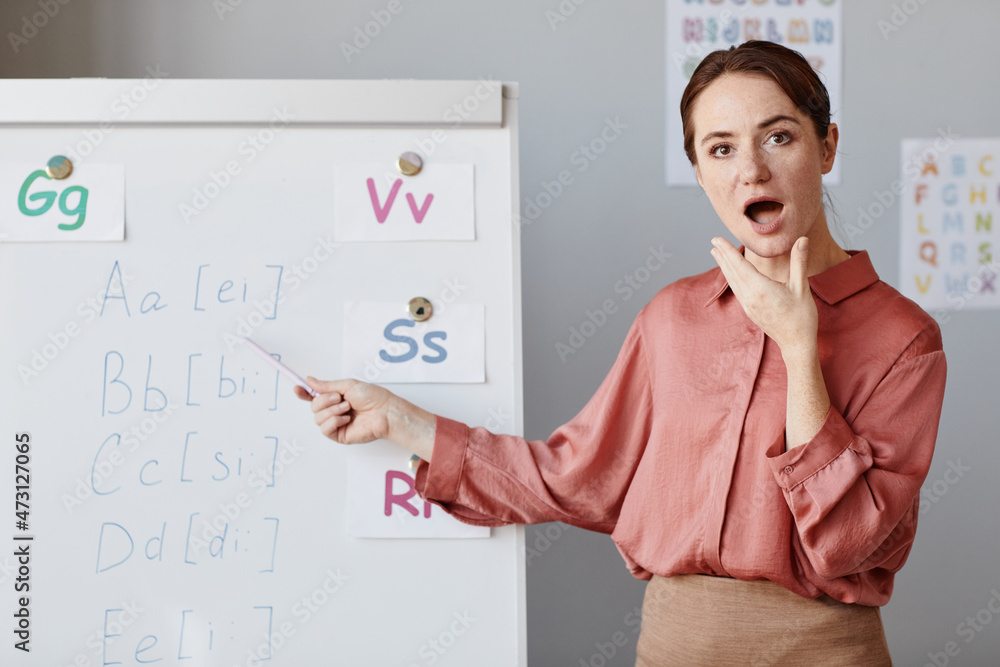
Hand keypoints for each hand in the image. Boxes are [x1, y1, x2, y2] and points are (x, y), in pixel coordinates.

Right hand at [294, 377, 391, 444]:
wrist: (384, 412)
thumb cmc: (372, 397)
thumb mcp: (347, 385)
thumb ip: (326, 385)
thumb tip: (310, 380)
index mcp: (336, 397)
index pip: (314, 396)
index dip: (304, 393)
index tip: (297, 388)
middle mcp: (334, 410)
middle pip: (313, 407)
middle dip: (324, 400)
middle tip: (340, 398)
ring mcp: (336, 423)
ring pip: (317, 418)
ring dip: (332, 410)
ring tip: (347, 408)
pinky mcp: (339, 435)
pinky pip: (324, 429)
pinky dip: (334, 421)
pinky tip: (346, 419)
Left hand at [709, 236, 817, 355]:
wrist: (796, 344)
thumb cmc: (802, 316)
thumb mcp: (801, 287)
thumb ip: (798, 262)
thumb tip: (802, 238)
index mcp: (761, 289)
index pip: (740, 265)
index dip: (728, 251)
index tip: (717, 240)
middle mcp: (750, 297)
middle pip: (732, 272)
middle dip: (722, 255)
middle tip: (713, 241)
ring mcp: (748, 305)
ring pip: (732, 282)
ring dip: (724, 266)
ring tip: (716, 253)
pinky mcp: (749, 311)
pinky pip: (737, 290)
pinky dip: (731, 278)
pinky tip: (730, 274)